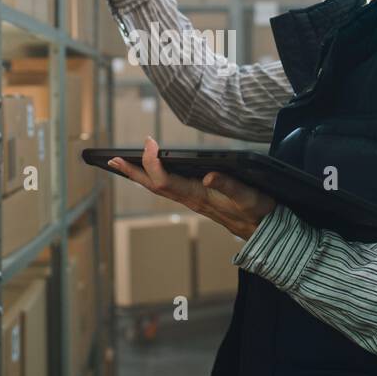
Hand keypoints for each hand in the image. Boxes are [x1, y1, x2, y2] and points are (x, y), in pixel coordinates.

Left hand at [109, 137, 276, 239]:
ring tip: (121, 162)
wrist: (266, 232)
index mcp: (200, 197)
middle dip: (132, 171)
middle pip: (154, 185)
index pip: (166, 181)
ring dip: (139, 174)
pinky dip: (154, 176)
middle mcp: (191, 199)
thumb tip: (208, 175)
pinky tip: (149, 170)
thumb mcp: (250, 197)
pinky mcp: (196, 198)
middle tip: (111, 159)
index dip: (153, 162)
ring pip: (158, 187)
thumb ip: (230, 185)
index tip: (149, 142)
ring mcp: (192, 200)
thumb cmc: (259, 214)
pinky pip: (168, 187)